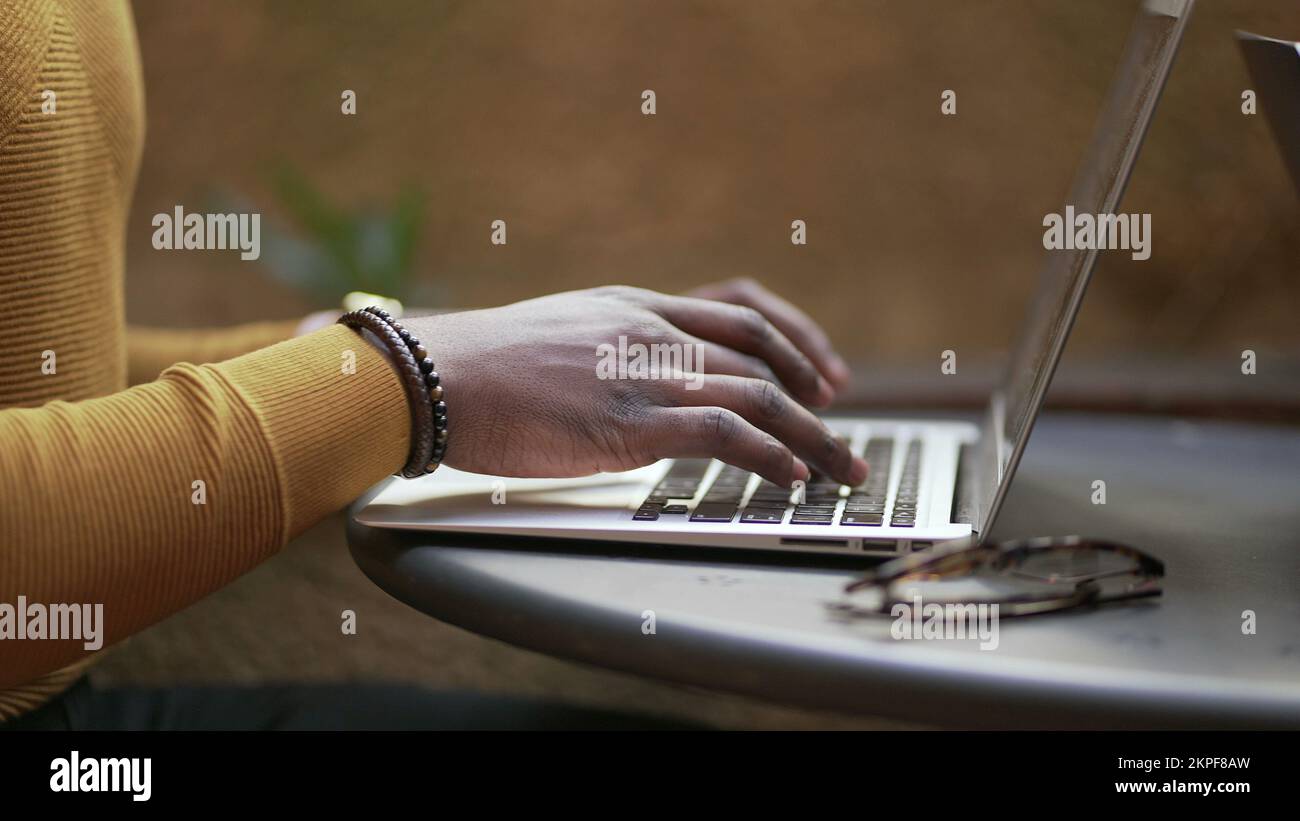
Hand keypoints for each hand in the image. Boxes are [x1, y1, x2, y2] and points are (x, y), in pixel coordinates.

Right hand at [403, 285, 866, 487]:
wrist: (438, 375)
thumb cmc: (482, 367)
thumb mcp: (560, 336)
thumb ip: (606, 350)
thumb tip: (626, 383)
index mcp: (636, 306)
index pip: (738, 313)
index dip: (793, 341)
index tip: (820, 372)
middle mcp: (654, 332)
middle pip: (763, 355)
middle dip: (816, 392)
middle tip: (842, 427)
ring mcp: (648, 374)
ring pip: (761, 395)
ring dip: (813, 437)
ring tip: (843, 469)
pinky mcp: (635, 421)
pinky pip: (728, 433)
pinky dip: (772, 457)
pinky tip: (792, 480)